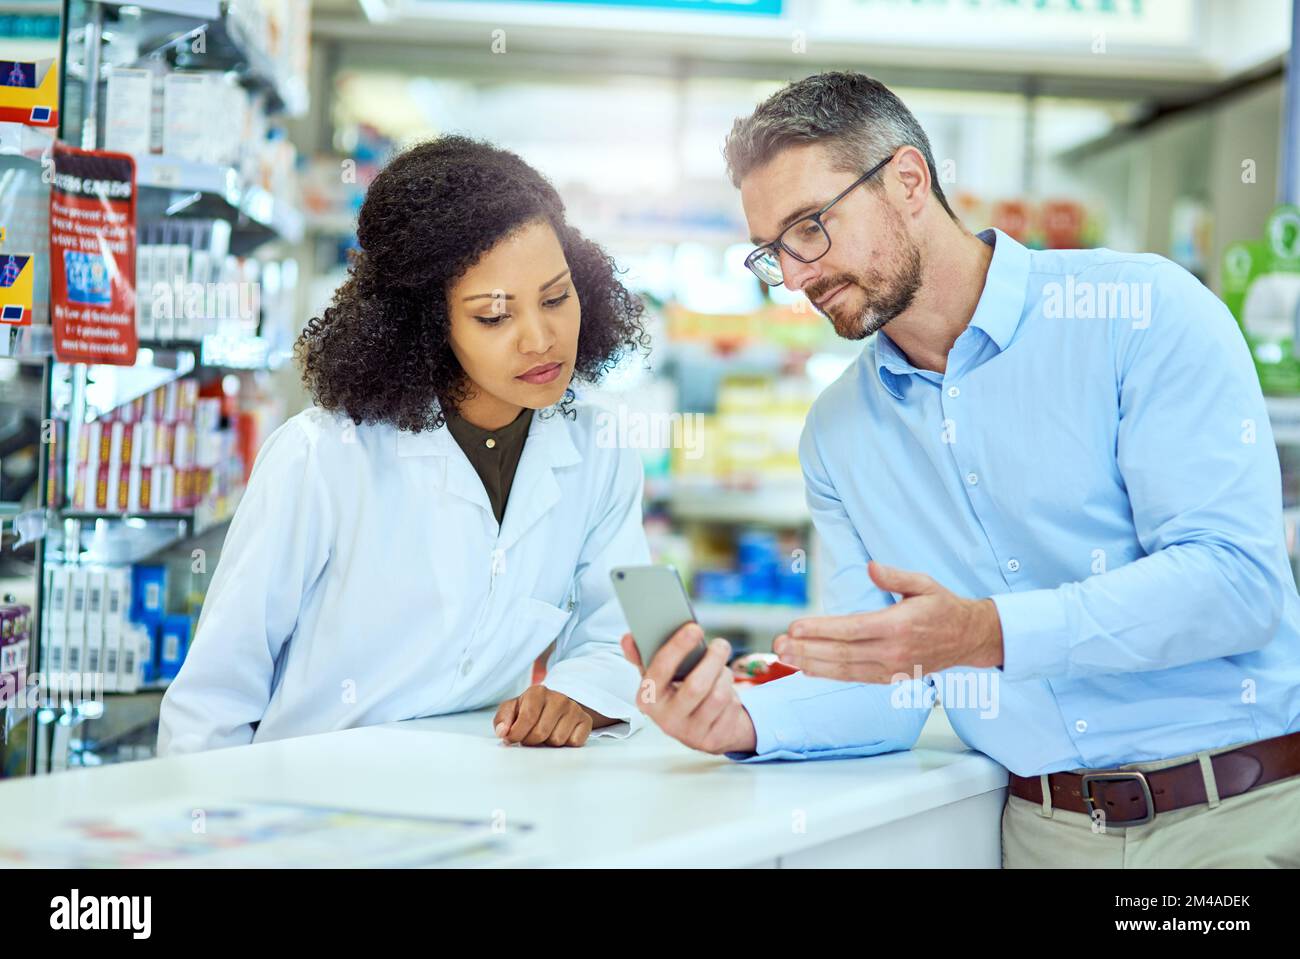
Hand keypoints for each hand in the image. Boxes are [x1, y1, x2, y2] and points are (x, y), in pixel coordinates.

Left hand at [493, 685, 597, 746]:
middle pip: (541, 733)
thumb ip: (502, 719)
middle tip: (530, 736)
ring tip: (546, 733)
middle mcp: (559, 698)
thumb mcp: (512, 710)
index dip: (517, 734)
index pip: (527, 718)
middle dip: (532, 740)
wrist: (554, 706)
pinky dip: (566, 744)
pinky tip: (561, 734)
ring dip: (548, 743)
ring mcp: (574, 709)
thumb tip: (503, 732)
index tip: (512, 738)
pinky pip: (574, 742)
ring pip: (557, 740)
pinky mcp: (586, 721)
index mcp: (537, 692)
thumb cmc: (529, 710)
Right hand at [619, 624, 757, 754]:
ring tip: (721, 669)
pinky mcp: (714, 740)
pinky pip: (731, 708)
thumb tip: (628, 638)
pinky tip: (725, 693)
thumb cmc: (677, 693)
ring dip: (725, 676)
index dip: (678, 647)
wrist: (699, 728)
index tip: (694, 628)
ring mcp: (691, 734)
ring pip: (719, 695)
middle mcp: (667, 720)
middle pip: (696, 686)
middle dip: (712, 660)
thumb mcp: (659, 677)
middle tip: (720, 644)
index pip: (660, 670)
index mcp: (647, 699)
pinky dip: (733, 694)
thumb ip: (643, 656)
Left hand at [774, 561, 1003, 682]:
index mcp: (897, 626)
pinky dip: (827, 674)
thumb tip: (871, 567)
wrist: (968, 638)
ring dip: (810, 664)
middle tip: (777, 645)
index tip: (794, 627)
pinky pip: (853, 677)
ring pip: (843, 669)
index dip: (820, 630)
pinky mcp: (888, 678)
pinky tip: (806, 668)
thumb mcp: (924, 584)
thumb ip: (896, 576)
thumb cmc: (943, 607)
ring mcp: (889, 668)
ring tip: (783, 657)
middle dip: (806, 650)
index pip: (851, 630)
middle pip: (841, 653)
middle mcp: (891, 652)